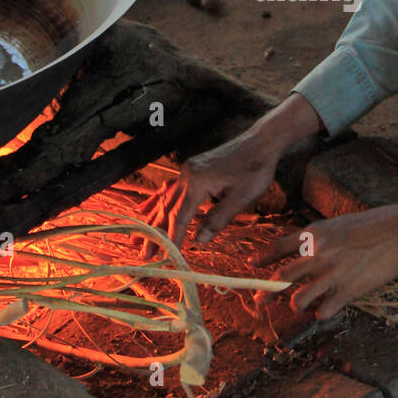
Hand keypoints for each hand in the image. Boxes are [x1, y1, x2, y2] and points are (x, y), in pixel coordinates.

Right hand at [139, 129, 281, 255]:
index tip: (165, 255)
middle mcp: (187, 175)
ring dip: (152, 219)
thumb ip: (218, 219)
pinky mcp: (193, 168)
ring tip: (136, 237)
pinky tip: (146, 208)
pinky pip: (171, 188)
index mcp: (197, 182)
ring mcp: (188, 170)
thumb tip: (199, 240)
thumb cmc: (255, 169)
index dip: (173, 237)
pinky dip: (159, 200)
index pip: (180, 216)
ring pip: (166, 199)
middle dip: (155, 233)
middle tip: (143, 254)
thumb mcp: (241, 198)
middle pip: (167, 208)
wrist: (261, 142)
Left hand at [256, 202, 397, 318]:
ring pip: (298, 300)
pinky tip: (328, 308)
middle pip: (281, 278)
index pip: (277, 247)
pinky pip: (324, 311)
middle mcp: (316, 255)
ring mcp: (331, 274)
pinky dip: (323, 312)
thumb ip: (319, 238)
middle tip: (258, 302)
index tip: (252, 264)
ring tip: (302, 304)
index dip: (262, 257)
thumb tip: (305, 250)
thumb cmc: (373, 223)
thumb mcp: (338, 224)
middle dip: (266, 293)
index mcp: (313, 234)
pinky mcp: (347, 291)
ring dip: (298, 304)